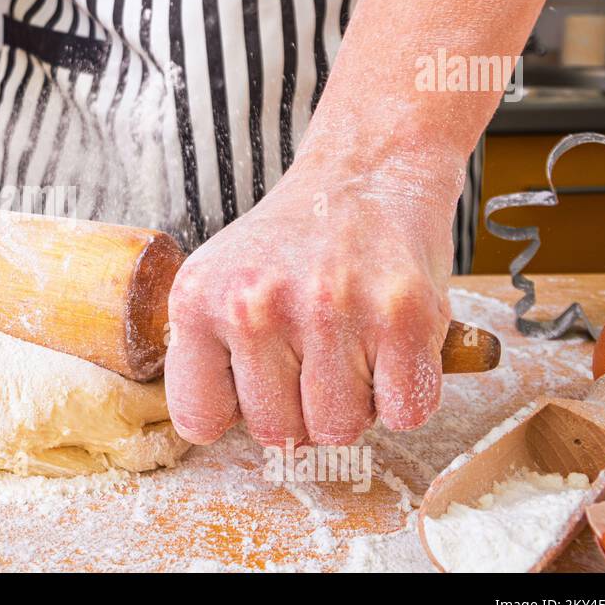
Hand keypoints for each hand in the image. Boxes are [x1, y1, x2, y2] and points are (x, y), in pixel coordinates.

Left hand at [164, 148, 462, 446]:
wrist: (367, 170)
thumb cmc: (294, 241)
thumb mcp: (220, 280)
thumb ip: (207, 353)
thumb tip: (215, 428)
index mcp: (198, 299)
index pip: (201, 419)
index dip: (235, 410)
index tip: (254, 379)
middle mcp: (256, 306)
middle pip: (276, 434)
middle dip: (300, 408)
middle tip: (314, 350)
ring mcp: (329, 310)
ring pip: (338, 431)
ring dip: (354, 403)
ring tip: (351, 343)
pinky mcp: (403, 315)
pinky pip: (404, 416)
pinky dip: (406, 395)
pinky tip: (391, 347)